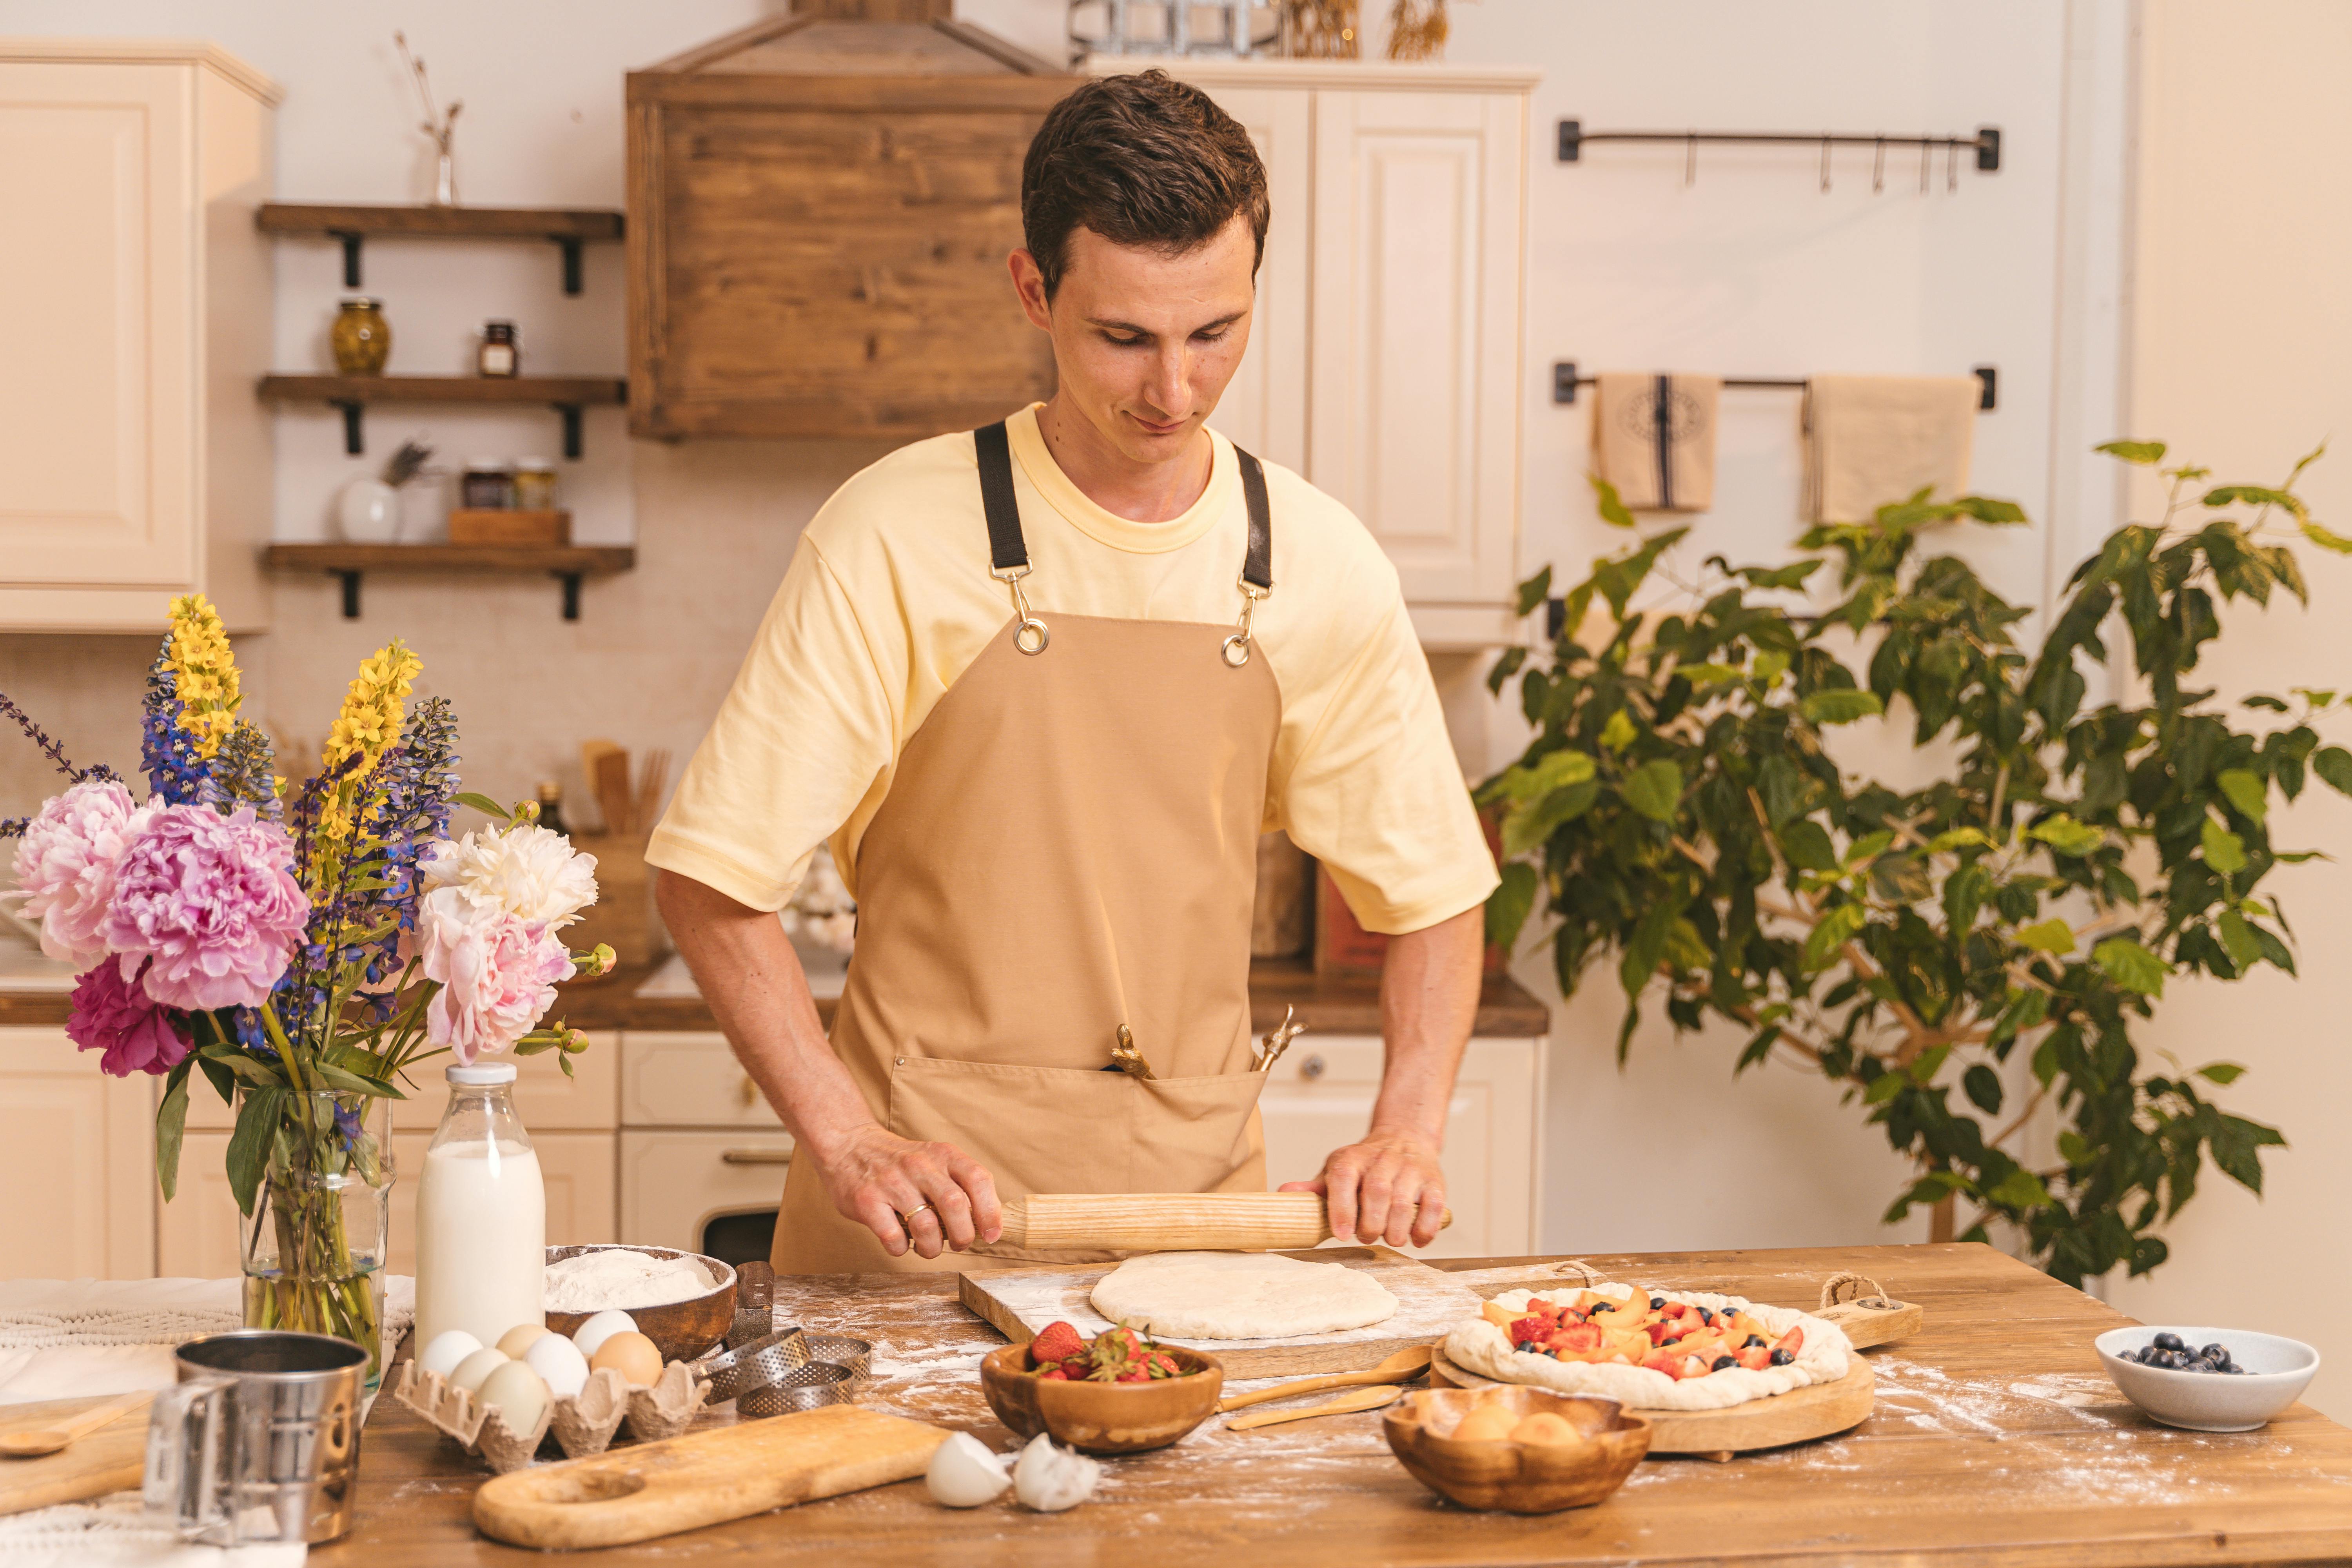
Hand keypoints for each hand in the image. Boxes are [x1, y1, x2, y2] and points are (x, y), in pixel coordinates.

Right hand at [814, 1122, 1003, 1259]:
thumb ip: (959, 1184)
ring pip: (926, 1226)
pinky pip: (893, 1237)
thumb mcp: (934, 1159)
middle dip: (963, 1236)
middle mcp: (919, 1165)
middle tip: (959, 1244)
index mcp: (942, 1154)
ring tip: (928, 1247)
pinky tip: (900, 1243)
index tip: (991, 1234)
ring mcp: (892, 1183)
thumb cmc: (900, 1163)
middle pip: (955, 1205)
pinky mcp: (867, 1201)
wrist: (849, 1145)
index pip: (978, 1179)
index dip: (990, 1212)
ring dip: (932, 1248)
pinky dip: (901, 1249)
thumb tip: (986, 1223)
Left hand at [1279, 1129, 1446, 1248]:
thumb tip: (1282, 1193)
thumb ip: (1314, 1188)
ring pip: (1405, 1204)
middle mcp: (1383, 1160)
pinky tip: (1414, 1239)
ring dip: (1395, 1230)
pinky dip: (1425, 1230)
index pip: (1344, 1178)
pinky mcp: (1435, 1182)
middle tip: (1366, 1237)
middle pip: (1377, 1193)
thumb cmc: (1365, 1165)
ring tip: (1389, 1238)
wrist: (1404, 1137)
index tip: (1342, 1234)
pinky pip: (1434, 1209)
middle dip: (1370, 1224)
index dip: (1341, 1208)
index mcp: (1352, 1158)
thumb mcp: (1336, 1170)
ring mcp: (1411, 1170)